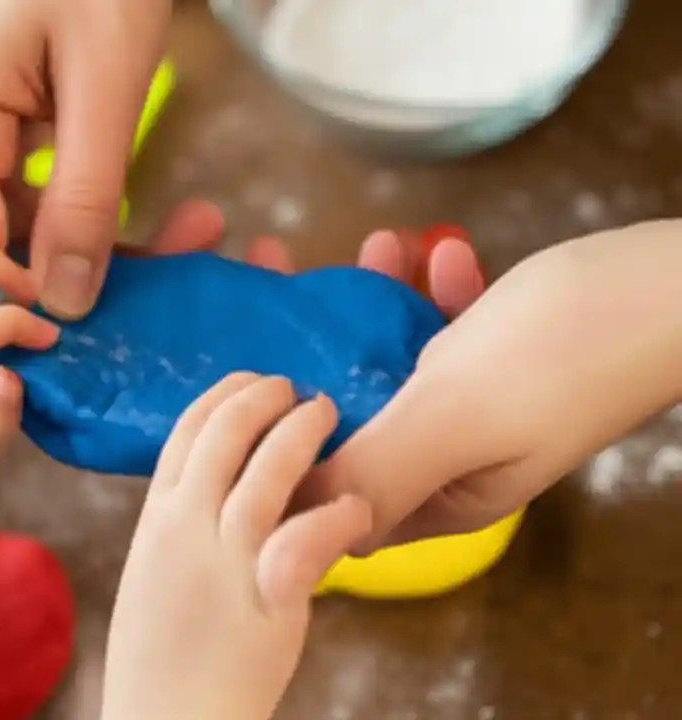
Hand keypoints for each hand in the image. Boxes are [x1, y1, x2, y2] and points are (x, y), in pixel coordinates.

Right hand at [0, 0, 170, 318]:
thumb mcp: (106, 90)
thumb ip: (85, 199)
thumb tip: (64, 301)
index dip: (8, 296)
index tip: (80, 333)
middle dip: (54, 282)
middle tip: (141, 304)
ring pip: (6, 235)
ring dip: (82, 256)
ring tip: (175, 252)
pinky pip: (26, 208)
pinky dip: (82, 227)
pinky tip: (149, 234)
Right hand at [103, 374, 371, 719]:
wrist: (164, 718)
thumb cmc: (162, 655)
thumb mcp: (153, 574)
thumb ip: (180, 529)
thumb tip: (212, 495)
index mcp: (156, 519)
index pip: (185, 431)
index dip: (224, 396)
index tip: (252, 383)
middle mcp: (184, 527)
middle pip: (224, 433)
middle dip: (265, 398)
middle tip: (298, 390)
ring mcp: (223, 561)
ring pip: (267, 471)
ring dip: (303, 433)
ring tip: (328, 414)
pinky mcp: (266, 600)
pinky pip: (307, 540)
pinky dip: (338, 515)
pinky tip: (358, 510)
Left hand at [312, 220, 681, 549]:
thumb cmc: (573, 350)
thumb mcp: (458, 415)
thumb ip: (376, 468)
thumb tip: (295, 519)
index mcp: (441, 495)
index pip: (334, 496)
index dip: (279, 447)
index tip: (243, 380)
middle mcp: (454, 462)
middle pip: (353, 421)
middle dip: (312, 356)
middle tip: (279, 279)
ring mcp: (480, 410)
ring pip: (394, 366)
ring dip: (372, 307)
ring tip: (368, 247)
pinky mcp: (503, 362)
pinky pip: (445, 330)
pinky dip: (433, 294)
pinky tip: (442, 248)